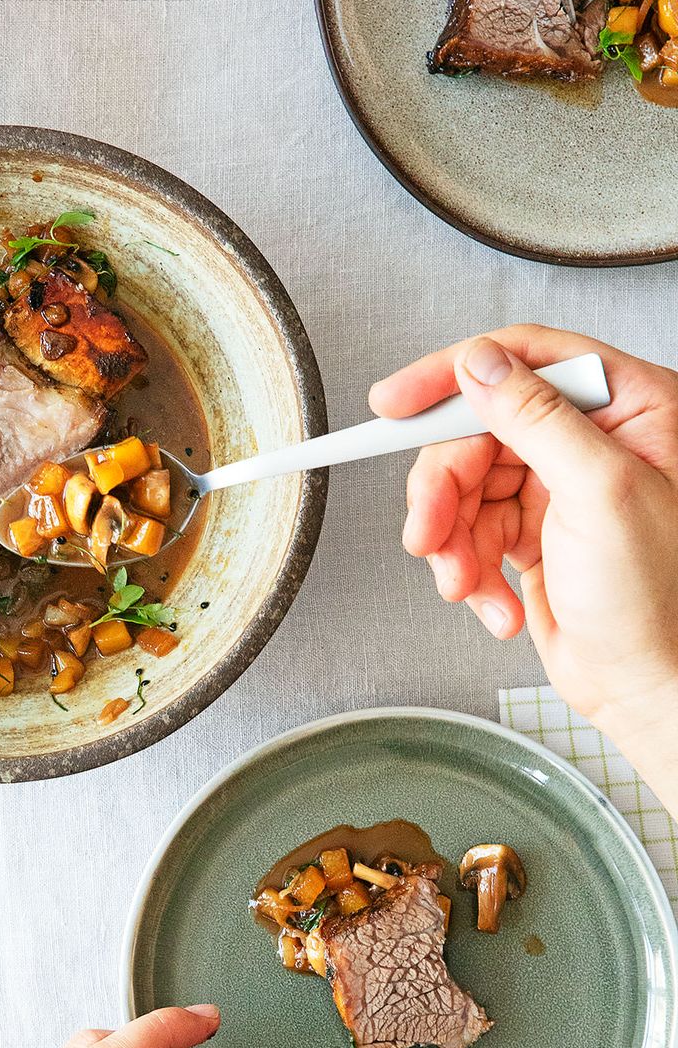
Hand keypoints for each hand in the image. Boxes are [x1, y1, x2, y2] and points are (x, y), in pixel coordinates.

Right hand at [370, 326, 677, 732]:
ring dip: (452, 540)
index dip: (452, 378)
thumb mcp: (598, 492)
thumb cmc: (657, 601)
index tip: (395, 403)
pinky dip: (469, 569)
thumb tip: (480, 366)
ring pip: (466, 485)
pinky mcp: (533, 532)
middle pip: (479, 430)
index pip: (524, 360)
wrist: (647, 687)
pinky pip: (471, 530)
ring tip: (464, 583)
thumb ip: (537, 418)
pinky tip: (494, 602)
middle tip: (427, 530)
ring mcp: (559, 487)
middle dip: (445, 488)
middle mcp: (593, 440)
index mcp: (629, 407)